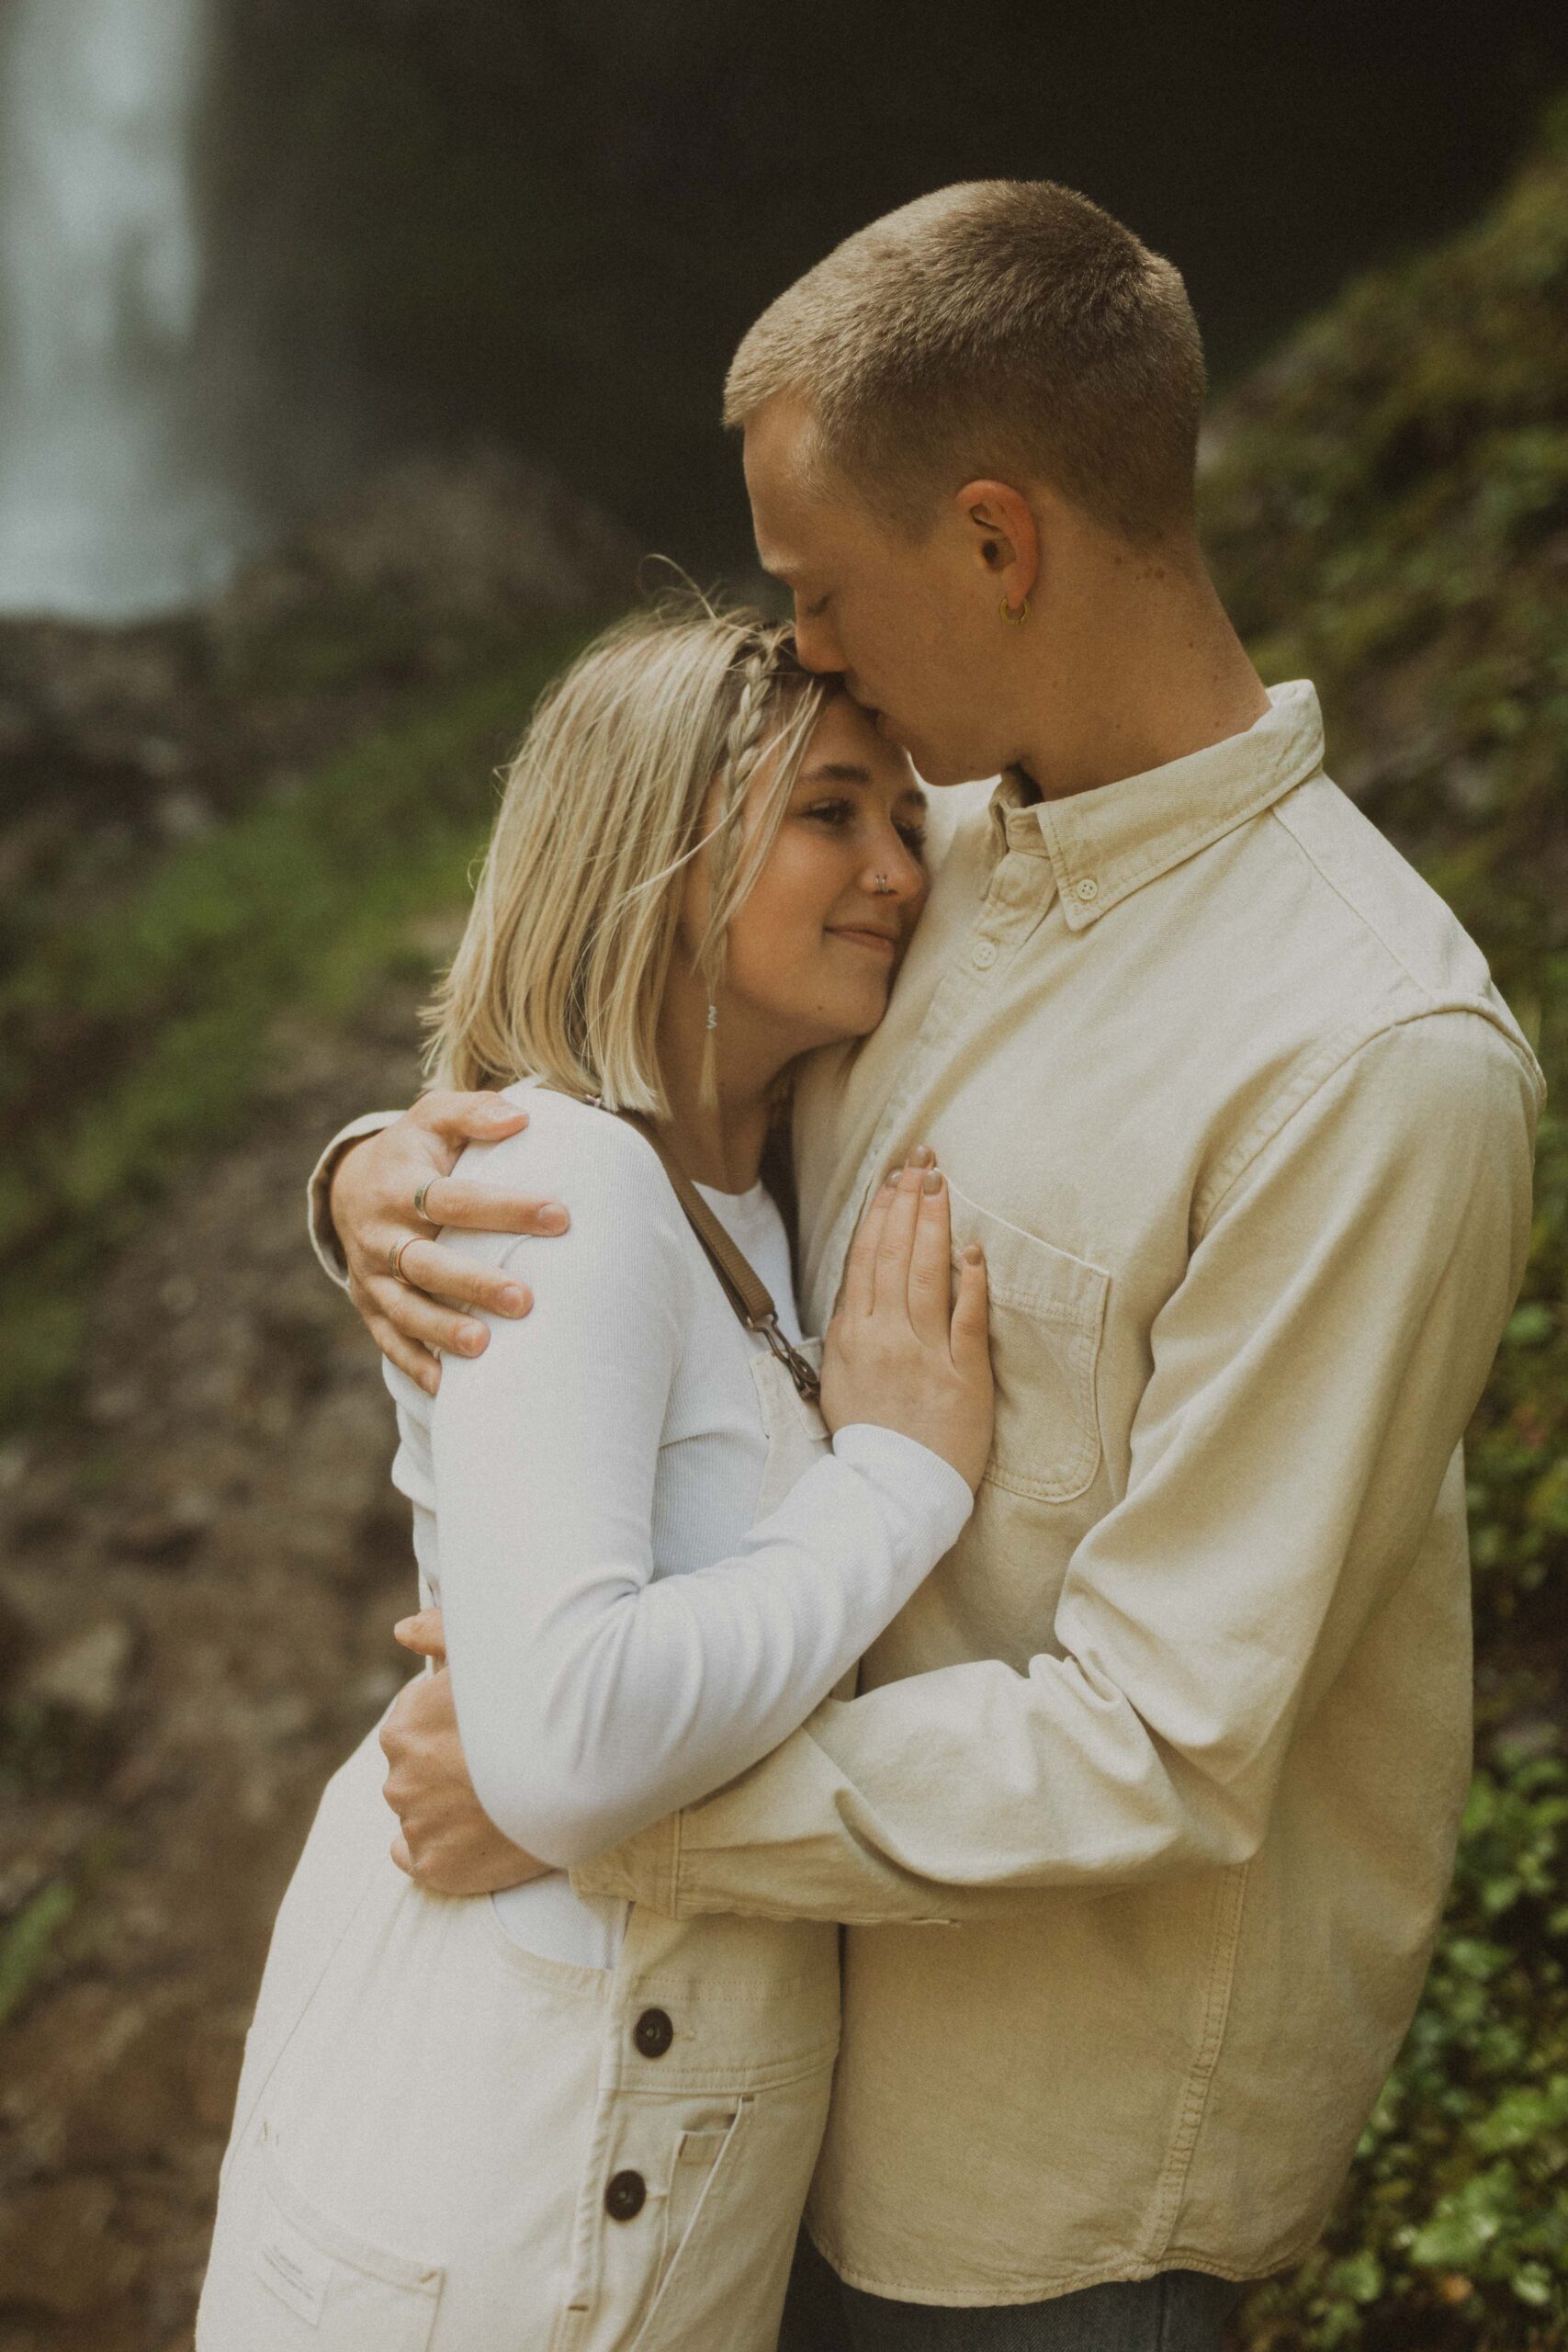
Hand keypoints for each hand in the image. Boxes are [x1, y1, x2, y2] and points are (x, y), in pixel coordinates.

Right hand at [331, 1091, 571, 1393]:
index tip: (560, 1217)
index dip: (505, 1208)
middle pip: (426, 1262)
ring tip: (484, 1349)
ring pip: (405, 1308)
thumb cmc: (414, 1149)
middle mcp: (382, 1232)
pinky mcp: (369, 1305)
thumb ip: (475, 1112)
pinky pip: (390, 1340)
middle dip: (473, 1283)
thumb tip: (522, 1117)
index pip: (454, 1198)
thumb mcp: (434, 1116)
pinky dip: (416, 1365)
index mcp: (400, 1184)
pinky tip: (450, 1388)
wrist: (349, 1185)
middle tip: (524, 1300)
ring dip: (442, 1330)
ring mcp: (372, 1274)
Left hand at [379, 1608, 550, 1894]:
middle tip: (500, 1769)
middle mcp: (399, 1777)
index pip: (414, 1729)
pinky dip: (441, 1850)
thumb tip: (400, 1631)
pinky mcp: (438, 1868)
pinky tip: (476, 1837)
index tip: (488, 1733)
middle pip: (417, 1773)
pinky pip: (418, 1860)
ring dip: (450, 1809)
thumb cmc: (544, 1696)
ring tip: (501, 1803)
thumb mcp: (491, 1644)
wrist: (589, 1764)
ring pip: (422, 1815)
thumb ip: (440, 1631)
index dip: (453, 1729)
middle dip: (448, 1770)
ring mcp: (418, 1826)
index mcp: (404, 1725)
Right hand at [821, 1149, 992, 1489]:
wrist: (892, 1492)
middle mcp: (885, 1336)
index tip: (893, 1180)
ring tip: (943, 1185)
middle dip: (909, 1202)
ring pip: (927, 1275)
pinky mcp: (962, 1377)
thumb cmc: (870, 1439)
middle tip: (924, 1161)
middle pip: (896, 1255)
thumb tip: (858, 1295)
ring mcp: (924, 1354)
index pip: (867, 1259)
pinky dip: (970, 1282)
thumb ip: (848, 1334)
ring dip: (935, 1225)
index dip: (881, 1214)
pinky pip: (967, 1320)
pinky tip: (973, 1249)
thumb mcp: (840, 1380)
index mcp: (853, 1334)